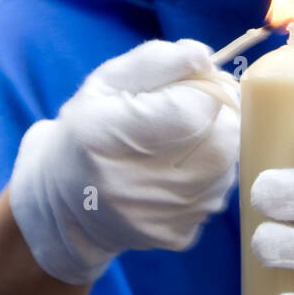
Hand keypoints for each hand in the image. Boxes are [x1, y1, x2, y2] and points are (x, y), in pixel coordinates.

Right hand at [9, 39, 239, 285]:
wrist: (66, 205)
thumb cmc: (89, 130)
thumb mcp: (106, 83)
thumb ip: (155, 61)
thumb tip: (204, 57)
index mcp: (105, 135)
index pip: (192, 109)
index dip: (203, 89)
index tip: (191, 84)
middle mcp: (130, 183)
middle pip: (221, 142)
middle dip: (218, 117)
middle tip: (192, 112)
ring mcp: (156, 218)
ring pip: (226, 168)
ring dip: (215, 147)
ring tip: (178, 144)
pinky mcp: (177, 237)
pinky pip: (217, 195)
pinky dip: (207, 178)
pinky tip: (173, 175)